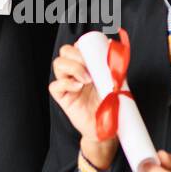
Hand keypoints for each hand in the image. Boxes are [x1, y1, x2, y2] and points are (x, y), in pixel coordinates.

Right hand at [48, 42, 118, 168]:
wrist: (108, 128)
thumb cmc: (111, 105)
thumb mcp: (116, 81)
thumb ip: (113, 65)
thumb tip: (110, 43)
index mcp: (85, 66)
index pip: (76, 48)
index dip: (80, 46)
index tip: (91, 50)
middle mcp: (74, 73)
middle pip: (64, 53)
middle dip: (75, 54)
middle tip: (88, 65)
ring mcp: (67, 84)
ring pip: (58, 64)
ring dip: (73, 67)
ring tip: (86, 79)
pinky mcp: (63, 98)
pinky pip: (54, 86)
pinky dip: (65, 83)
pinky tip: (78, 87)